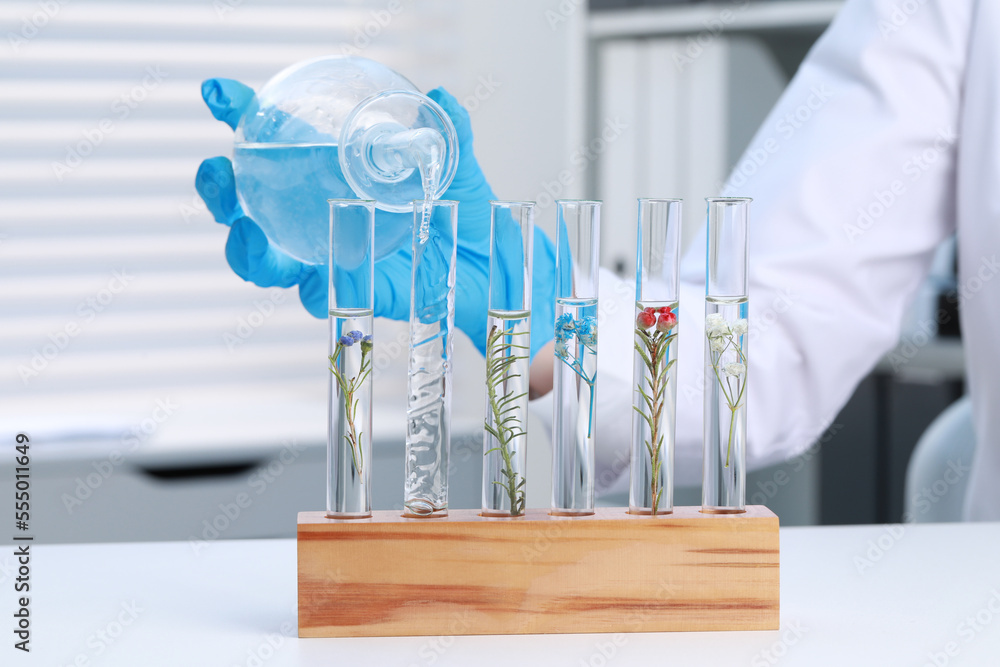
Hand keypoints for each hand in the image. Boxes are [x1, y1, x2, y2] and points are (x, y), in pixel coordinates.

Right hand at [196, 79, 554, 357]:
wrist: (488, 265)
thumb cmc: (461, 209)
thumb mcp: (457, 168)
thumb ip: (449, 134)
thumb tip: (442, 98)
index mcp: (324, 169)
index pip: (266, 137)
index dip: (235, 112)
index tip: (220, 93)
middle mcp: (310, 213)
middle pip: (240, 202)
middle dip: (217, 187)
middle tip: (219, 173)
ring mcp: (321, 254)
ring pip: (262, 257)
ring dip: (244, 247)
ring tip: (249, 235)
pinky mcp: (343, 292)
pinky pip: (314, 294)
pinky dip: (308, 287)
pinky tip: (310, 280)